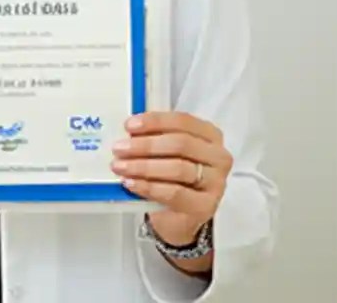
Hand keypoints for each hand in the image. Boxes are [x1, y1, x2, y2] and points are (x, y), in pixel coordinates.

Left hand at [112, 112, 232, 246]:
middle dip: (145, 145)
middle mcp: (218, 157)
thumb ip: (153, 138)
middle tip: (119, 149)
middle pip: (180, 144)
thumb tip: (127, 133)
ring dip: (143, 166)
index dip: (155, 122)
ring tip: (120, 167)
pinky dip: (149, 187)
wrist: (179, 214)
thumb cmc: (172, 176)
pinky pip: (174, 193)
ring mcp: (216, 183)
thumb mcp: (165, 152)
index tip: (129, 126)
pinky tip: (131, 183)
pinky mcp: (206, 206)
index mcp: (209, 135)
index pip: (183, 121)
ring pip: (178, 168)